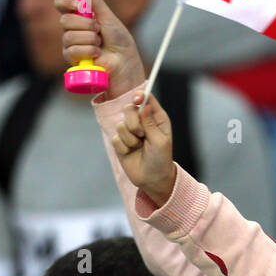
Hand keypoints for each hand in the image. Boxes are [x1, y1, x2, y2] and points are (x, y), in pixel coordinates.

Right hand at [55, 0, 146, 98]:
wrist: (125, 63)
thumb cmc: (120, 42)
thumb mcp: (109, 18)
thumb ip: (96, 1)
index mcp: (80, 17)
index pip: (61, 4)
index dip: (66, 2)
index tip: (78, 5)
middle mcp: (73, 30)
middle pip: (65, 20)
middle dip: (86, 25)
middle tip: (99, 30)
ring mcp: (71, 45)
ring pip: (69, 36)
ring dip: (90, 39)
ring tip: (101, 44)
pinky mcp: (72, 60)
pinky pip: (71, 51)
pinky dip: (88, 51)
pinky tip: (97, 53)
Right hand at [113, 91, 176, 206]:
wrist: (152, 178)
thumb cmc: (161, 159)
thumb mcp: (160, 141)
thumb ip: (151, 122)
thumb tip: (145, 105)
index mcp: (156, 118)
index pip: (146, 99)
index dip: (140, 96)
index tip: (137, 100)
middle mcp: (142, 121)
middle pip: (129, 108)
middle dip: (133, 122)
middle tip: (142, 134)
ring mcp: (130, 131)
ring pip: (120, 124)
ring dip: (130, 139)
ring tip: (139, 147)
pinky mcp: (120, 141)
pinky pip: (115, 138)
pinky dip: (123, 147)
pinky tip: (131, 152)